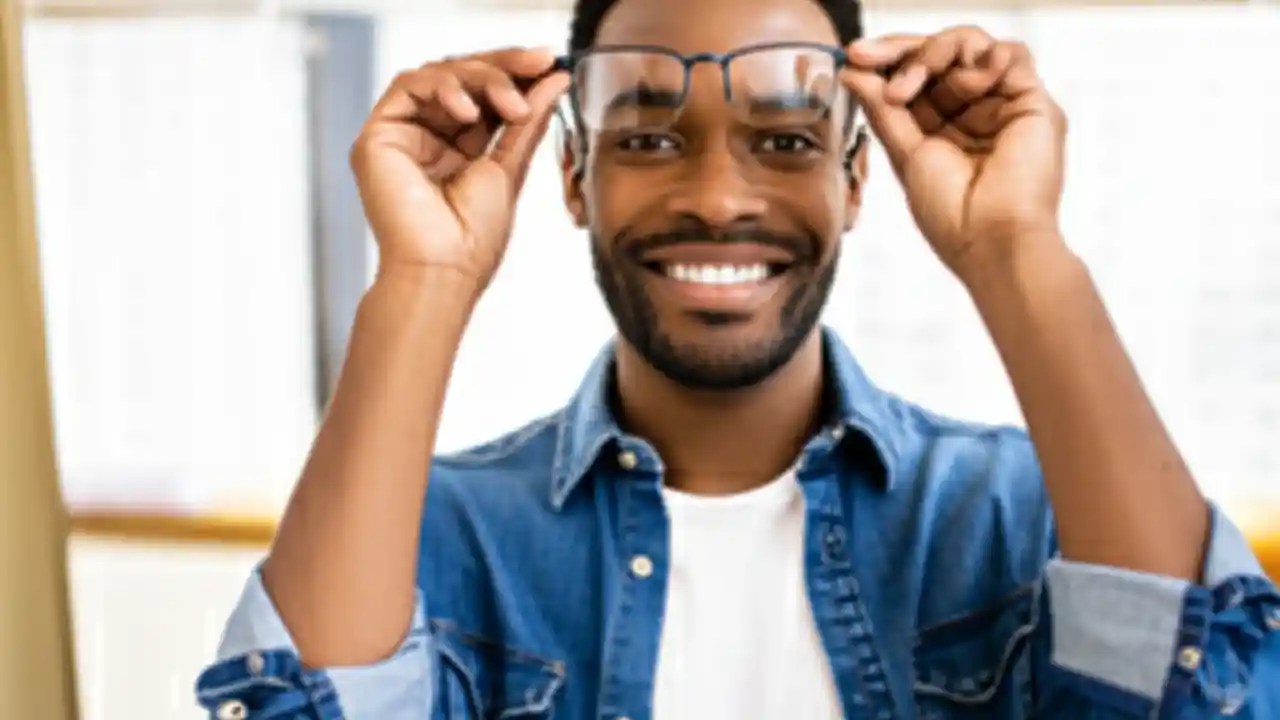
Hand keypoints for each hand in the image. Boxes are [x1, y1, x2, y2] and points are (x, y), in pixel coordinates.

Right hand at [350, 48, 569, 291]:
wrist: (444, 271)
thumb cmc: (473, 240)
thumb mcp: (511, 167)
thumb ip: (528, 121)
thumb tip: (553, 79)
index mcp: (459, 147)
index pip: (485, 93)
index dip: (515, 73)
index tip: (549, 62)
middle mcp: (428, 137)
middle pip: (462, 76)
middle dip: (504, 66)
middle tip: (538, 63)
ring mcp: (403, 135)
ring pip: (439, 74)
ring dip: (482, 79)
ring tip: (512, 107)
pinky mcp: (379, 135)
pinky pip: (408, 86)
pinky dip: (443, 87)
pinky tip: (469, 111)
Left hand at [842, 27, 1067, 280]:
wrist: (992, 242)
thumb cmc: (951, 217)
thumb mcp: (905, 153)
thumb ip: (883, 108)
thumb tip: (852, 71)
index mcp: (944, 129)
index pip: (916, 76)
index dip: (886, 60)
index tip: (853, 55)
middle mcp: (975, 113)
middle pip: (940, 54)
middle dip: (900, 51)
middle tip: (866, 56)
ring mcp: (1004, 106)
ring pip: (971, 46)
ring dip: (933, 55)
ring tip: (909, 89)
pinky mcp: (1034, 103)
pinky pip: (1011, 54)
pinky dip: (983, 58)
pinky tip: (967, 82)